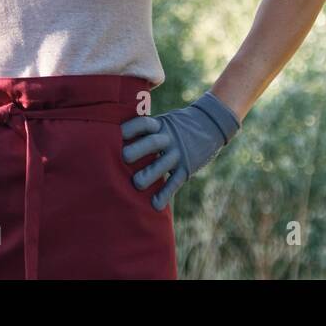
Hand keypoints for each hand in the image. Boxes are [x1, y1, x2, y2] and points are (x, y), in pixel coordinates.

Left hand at [121, 90, 240, 210]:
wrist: (211, 124)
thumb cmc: (178, 125)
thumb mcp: (164, 121)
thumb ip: (146, 130)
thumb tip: (116, 138)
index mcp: (160, 125)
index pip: (143, 124)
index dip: (129, 129)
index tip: (115, 135)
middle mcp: (168, 138)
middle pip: (151, 143)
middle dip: (137, 150)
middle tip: (123, 157)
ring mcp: (178, 153)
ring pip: (162, 165)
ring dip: (148, 175)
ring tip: (137, 184)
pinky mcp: (187, 167)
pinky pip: (175, 182)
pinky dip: (165, 194)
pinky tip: (155, 204)